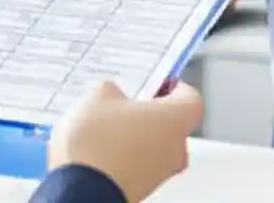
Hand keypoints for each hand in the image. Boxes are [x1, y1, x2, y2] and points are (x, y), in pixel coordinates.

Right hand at [49, 81, 203, 202]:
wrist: (82, 191)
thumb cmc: (98, 143)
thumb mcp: (98, 96)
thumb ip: (112, 89)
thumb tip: (113, 94)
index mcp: (176, 120)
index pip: (191, 98)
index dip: (174, 87)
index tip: (158, 82)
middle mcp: (176, 149)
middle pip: (172, 125)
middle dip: (150, 113)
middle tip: (126, 103)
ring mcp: (160, 174)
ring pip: (155, 147)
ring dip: (136, 136)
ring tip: (105, 127)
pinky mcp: (141, 190)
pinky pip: (138, 166)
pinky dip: (124, 157)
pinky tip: (99, 150)